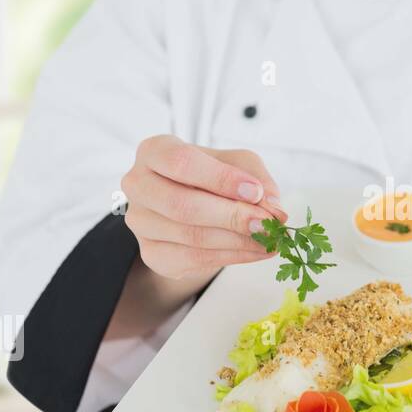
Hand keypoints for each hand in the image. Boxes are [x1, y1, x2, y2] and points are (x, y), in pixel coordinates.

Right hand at [121, 135, 286, 279]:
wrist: (189, 206)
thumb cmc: (209, 177)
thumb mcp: (235, 163)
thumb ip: (255, 177)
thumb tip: (272, 207)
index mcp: (154, 151)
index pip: (182, 163)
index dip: (221, 179)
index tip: (256, 192)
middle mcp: (138, 185)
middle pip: (182, 205)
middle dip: (231, 216)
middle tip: (267, 223)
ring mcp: (140, 222)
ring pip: (190, 236)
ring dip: (237, 241)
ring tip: (268, 239)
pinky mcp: (150, 253)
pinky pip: (192, 259)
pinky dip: (230, 257)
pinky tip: (254, 251)